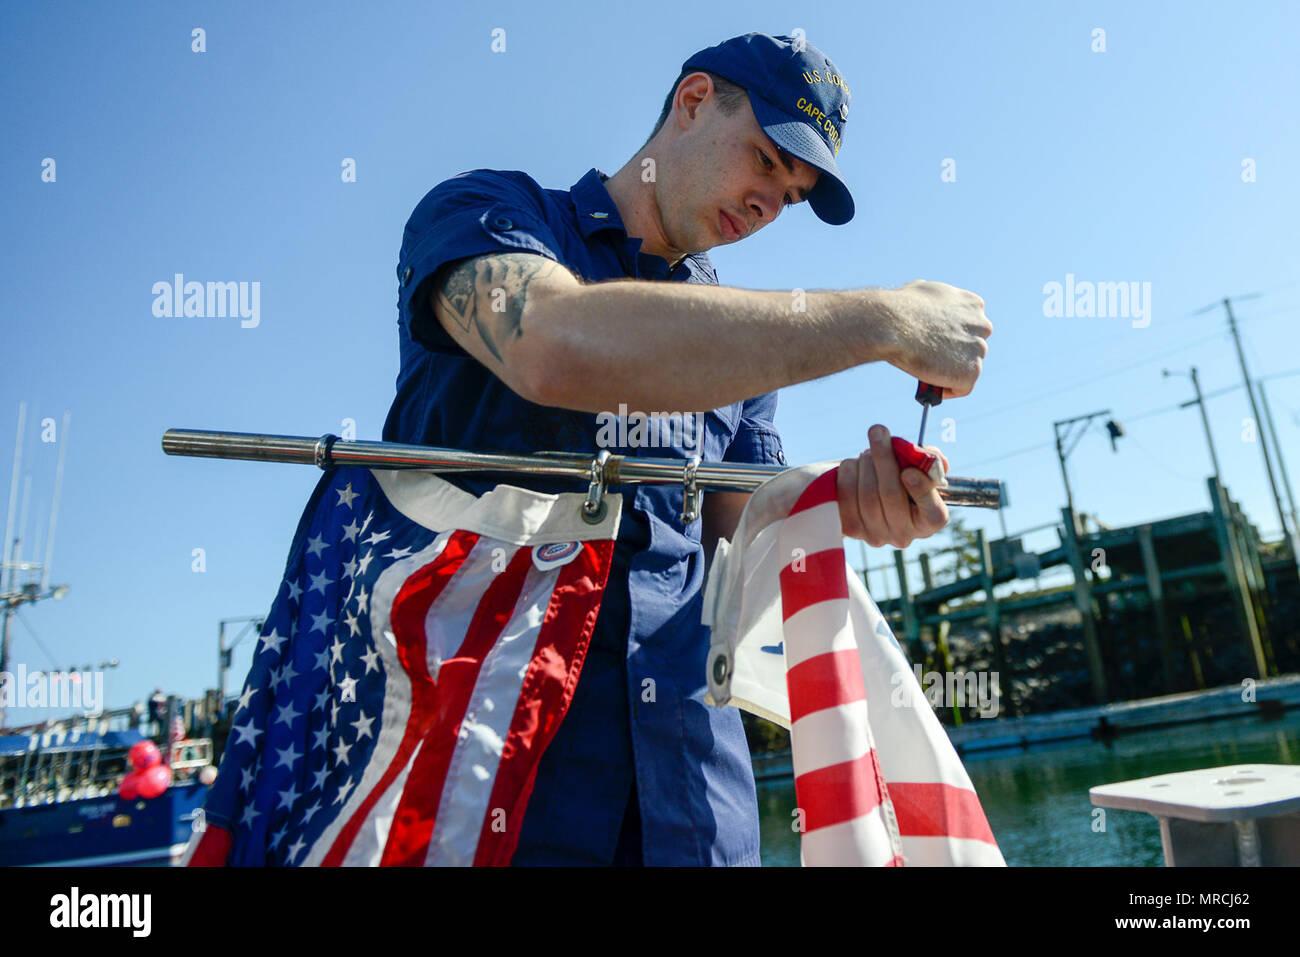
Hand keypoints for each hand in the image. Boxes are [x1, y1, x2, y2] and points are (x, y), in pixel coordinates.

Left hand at [837, 424, 949, 547]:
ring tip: (867, 452)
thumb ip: (930, 460)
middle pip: (892, 495)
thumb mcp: (921, 468)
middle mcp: (904, 534)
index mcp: (930, 520)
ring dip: (865, 463)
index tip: (909, 471)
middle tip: (878, 431)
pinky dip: (848, 473)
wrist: (868, 492)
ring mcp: (876, 535)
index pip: (933, 513)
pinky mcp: (852, 529)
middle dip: (883, 459)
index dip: (921, 491)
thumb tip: (928, 454)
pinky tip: (854, 464)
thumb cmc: (902, 478)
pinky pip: (846, 496)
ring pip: (867, 494)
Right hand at [882, 279, 991, 398]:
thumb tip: (922, 304)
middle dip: (956, 355)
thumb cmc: (899, 307)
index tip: (940, 346)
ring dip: (950, 372)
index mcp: (972, 304)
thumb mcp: (921, 292)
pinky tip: (929, 385)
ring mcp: (978, 349)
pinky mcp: (972, 371)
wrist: (893, 324)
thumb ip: (933, 303)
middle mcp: (981, 325)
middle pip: (973, 348)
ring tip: (926, 373)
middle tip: (933, 363)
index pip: (971, 326)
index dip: (954, 338)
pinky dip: (948, 390)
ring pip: (968, 367)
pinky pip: (963, 388)